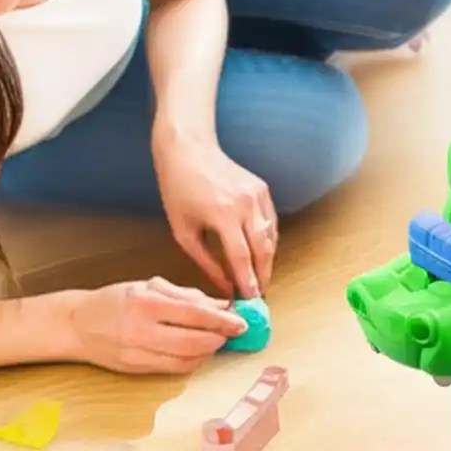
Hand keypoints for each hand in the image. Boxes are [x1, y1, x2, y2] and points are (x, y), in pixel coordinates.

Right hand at [69, 277, 246, 373]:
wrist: (75, 325)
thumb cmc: (114, 301)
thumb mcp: (148, 286)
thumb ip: (185, 295)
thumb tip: (220, 305)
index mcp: (145, 303)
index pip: (194, 314)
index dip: (222, 320)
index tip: (241, 321)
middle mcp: (141, 331)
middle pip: (194, 341)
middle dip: (220, 338)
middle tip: (233, 332)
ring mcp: (138, 354)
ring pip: (187, 359)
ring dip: (209, 351)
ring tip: (217, 339)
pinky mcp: (137, 369)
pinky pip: (175, 369)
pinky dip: (194, 361)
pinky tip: (199, 351)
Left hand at [156, 141, 276, 298]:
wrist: (189, 149)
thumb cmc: (178, 189)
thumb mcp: (183, 230)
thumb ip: (206, 262)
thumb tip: (225, 287)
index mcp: (222, 214)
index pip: (242, 257)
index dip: (247, 282)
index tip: (250, 301)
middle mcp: (246, 204)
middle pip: (264, 250)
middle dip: (263, 275)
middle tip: (259, 295)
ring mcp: (258, 195)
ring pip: (271, 237)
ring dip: (268, 260)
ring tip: (260, 278)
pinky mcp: (263, 189)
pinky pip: (271, 222)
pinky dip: (269, 241)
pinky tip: (261, 253)